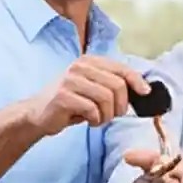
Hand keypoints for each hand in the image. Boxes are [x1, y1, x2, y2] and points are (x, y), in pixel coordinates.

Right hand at [24, 55, 150, 135]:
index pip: (121, 68)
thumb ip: (112, 84)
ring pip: (106, 99)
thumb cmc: (70, 103)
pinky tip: (88, 121)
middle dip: (120, 105)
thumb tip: (142, 90)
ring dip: (107, 115)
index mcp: (89, 61)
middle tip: (113, 115)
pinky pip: (92, 110)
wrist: (38, 114)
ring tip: (99, 118)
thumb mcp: (92, 88)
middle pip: (117, 85)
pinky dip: (95, 120)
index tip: (145, 93)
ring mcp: (70, 80)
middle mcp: (80, 66)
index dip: (137, 81)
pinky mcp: (63, 97)